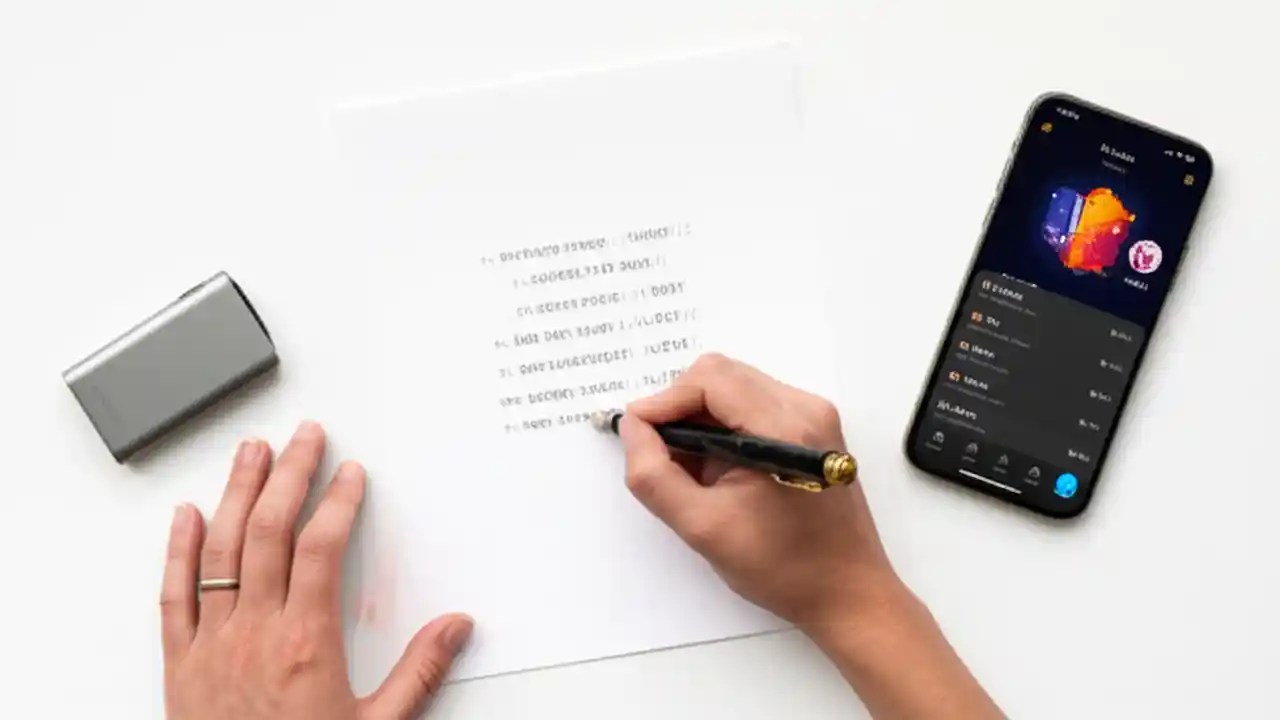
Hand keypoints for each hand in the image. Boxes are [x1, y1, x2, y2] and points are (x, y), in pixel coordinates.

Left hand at [161, 421, 472, 719]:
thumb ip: (419, 672)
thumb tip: (457, 627)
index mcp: (306, 641)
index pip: (321, 547)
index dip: (337, 502)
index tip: (350, 474)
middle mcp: (254, 631)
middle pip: (268, 530)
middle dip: (289, 474)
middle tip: (305, 436)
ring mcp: (211, 643)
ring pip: (219, 549)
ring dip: (235, 492)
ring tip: (250, 452)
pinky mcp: (179, 664)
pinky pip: (173, 594)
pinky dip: (177, 550)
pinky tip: (184, 516)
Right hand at [619, 353, 902, 626]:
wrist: (848, 593)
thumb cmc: (782, 568)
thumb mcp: (702, 527)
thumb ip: (655, 474)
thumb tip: (633, 428)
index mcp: (784, 427)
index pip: (709, 379)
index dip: (664, 401)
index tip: (638, 436)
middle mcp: (806, 408)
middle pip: (722, 376)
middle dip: (681, 409)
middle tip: (664, 456)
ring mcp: (815, 415)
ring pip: (736, 388)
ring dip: (703, 420)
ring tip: (695, 471)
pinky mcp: (815, 428)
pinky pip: (755, 406)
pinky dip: (726, 428)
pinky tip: (722, 471)